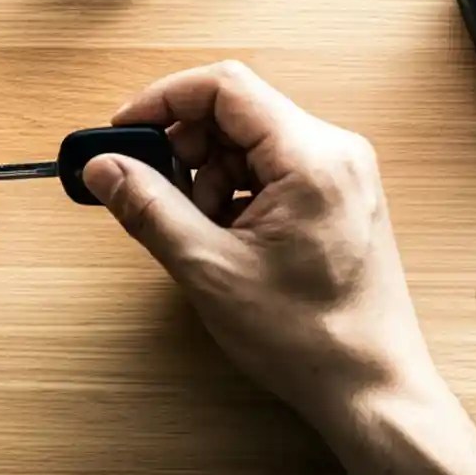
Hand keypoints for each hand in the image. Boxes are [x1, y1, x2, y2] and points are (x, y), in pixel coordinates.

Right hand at [83, 62, 475, 474]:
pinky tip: (226, 238)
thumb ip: (149, 209)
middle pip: (236, 111)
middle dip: (185, 146)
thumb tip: (104, 168)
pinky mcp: (336, 196)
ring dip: (207, 174)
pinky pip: (269, 168)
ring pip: (249, 141)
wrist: (372, 388)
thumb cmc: (311, 338)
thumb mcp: (210, 269)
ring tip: (199, 231)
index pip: (224, 86)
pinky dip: (233, 192)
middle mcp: (334, 151)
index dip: (163, 99)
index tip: (124, 130)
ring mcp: (340, 173)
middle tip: (153, 191)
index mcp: (311, 157)